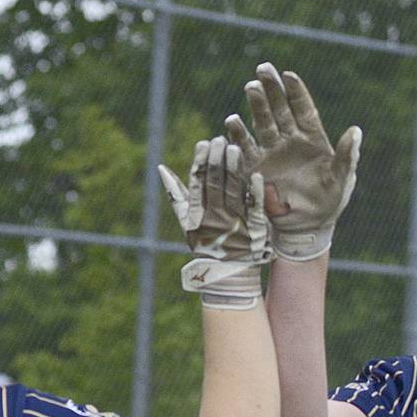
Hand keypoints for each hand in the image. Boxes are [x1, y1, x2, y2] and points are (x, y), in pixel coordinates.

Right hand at [158, 136, 271, 308]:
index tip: (203, 144)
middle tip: (220, 140)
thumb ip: (176, 195)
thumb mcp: (187, 223)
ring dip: (234, 170)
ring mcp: (235, 223)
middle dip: (217, 161)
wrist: (229, 275)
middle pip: (215, 184)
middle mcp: (215, 218)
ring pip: (233, 191)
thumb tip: (161, 168)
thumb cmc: (206, 245)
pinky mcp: (253, 229)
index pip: (198, 185)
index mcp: (198, 215)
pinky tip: (256, 174)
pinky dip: (255, 192)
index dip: (200, 163)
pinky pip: (254, 207)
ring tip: (234, 148)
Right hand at [225, 62, 360, 260]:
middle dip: (271, 89)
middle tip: (263, 69)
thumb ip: (348, 156)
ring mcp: (272, 153)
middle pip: (280, 109)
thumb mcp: (342, 180)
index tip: (288, 75)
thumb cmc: (329, 203)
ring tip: (250, 87)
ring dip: (256, 106)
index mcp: (313, 139)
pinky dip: (237, 137)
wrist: (306, 229)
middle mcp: (290, 141)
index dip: (296, 92)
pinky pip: (245, 149)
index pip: (303, 109)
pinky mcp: (256, 169)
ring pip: (262, 123)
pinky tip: (231, 122)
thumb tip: (356, 131)